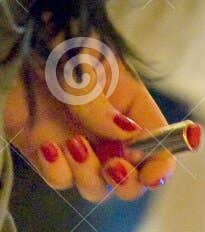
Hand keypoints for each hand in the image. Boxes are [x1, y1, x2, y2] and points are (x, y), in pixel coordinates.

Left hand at [3, 36, 173, 202]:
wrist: (10, 45)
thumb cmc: (54, 42)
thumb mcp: (83, 67)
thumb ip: (102, 109)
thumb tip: (126, 138)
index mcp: (128, 108)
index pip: (157, 147)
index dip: (160, 167)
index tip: (152, 175)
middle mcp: (107, 133)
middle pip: (131, 180)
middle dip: (127, 182)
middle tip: (114, 166)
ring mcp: (79, 147)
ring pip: (97, 188)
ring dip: (91, 176)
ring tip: (75, 145)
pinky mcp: (48, 155)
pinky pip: (61, 181)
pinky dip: (58, 172)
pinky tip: (49, 148)